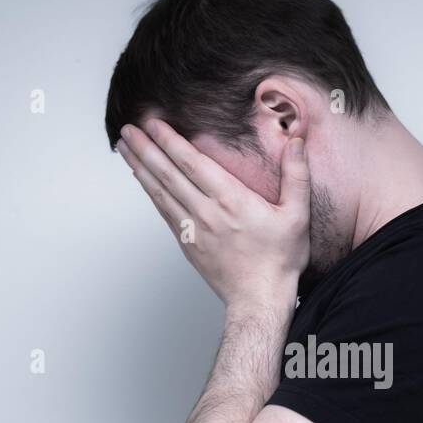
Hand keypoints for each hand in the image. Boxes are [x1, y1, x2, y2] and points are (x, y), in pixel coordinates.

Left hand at [117, 119, 310, 310]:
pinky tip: (141, 178)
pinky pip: (163, 211)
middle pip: (169, 174)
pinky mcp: (187, 243)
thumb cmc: (279, 260)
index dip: (170, 141)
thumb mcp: (298, 216)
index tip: (153, 123)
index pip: (192, 163)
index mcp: (231, 200)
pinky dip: (150, 191)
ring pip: (160, 191)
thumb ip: (296, 176)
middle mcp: (206, 212)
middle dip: (146, 148)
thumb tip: (297, 143)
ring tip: (125, 147)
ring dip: (140, 166)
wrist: (259, 299)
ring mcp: (193, 229)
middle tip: (128, 129)